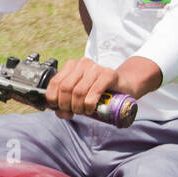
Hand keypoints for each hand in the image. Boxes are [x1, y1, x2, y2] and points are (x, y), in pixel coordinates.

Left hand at [45, 56, 161, 118]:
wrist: (124, 87)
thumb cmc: (99, 93)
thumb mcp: (79, 96)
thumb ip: (66, 102)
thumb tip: (57, 111)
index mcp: (71, 66)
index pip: (54, 83)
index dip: (53, 100)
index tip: (60, 109)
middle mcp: (82, 63)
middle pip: (65, 88)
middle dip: (66, 105)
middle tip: (73, 112)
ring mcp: (96, 68)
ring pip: (78, 92)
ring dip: (78, 107)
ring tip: (84, 112)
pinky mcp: (108, 74)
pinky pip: (93, 92)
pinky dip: (89, 105)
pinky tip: (90, 109)